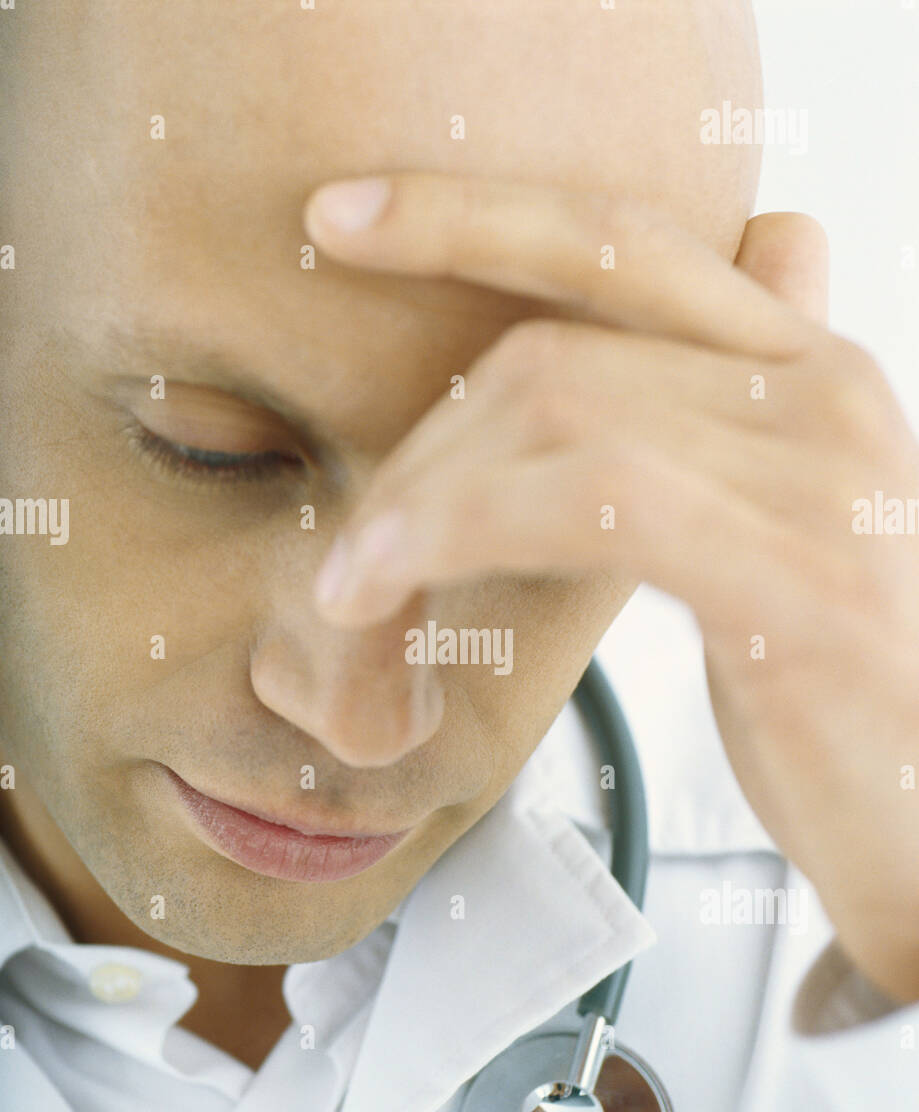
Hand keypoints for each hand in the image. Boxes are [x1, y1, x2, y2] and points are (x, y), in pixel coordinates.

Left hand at [304, 173, 918, 1003]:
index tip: (342, 219)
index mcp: (806, 370)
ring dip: (417, 503)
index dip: (469, 216)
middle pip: (553, 353)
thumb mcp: (786, 533)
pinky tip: (395, 590)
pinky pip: (593, 500)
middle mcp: (820, 392)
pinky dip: (462, 531)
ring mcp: (820, 475)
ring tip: (353, 591)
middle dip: (417, 450)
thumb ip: (739, 415)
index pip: (618, 242)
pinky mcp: (797, 575)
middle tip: (351, 554)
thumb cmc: (846, 700)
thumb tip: (771, 252)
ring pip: (556, 415)